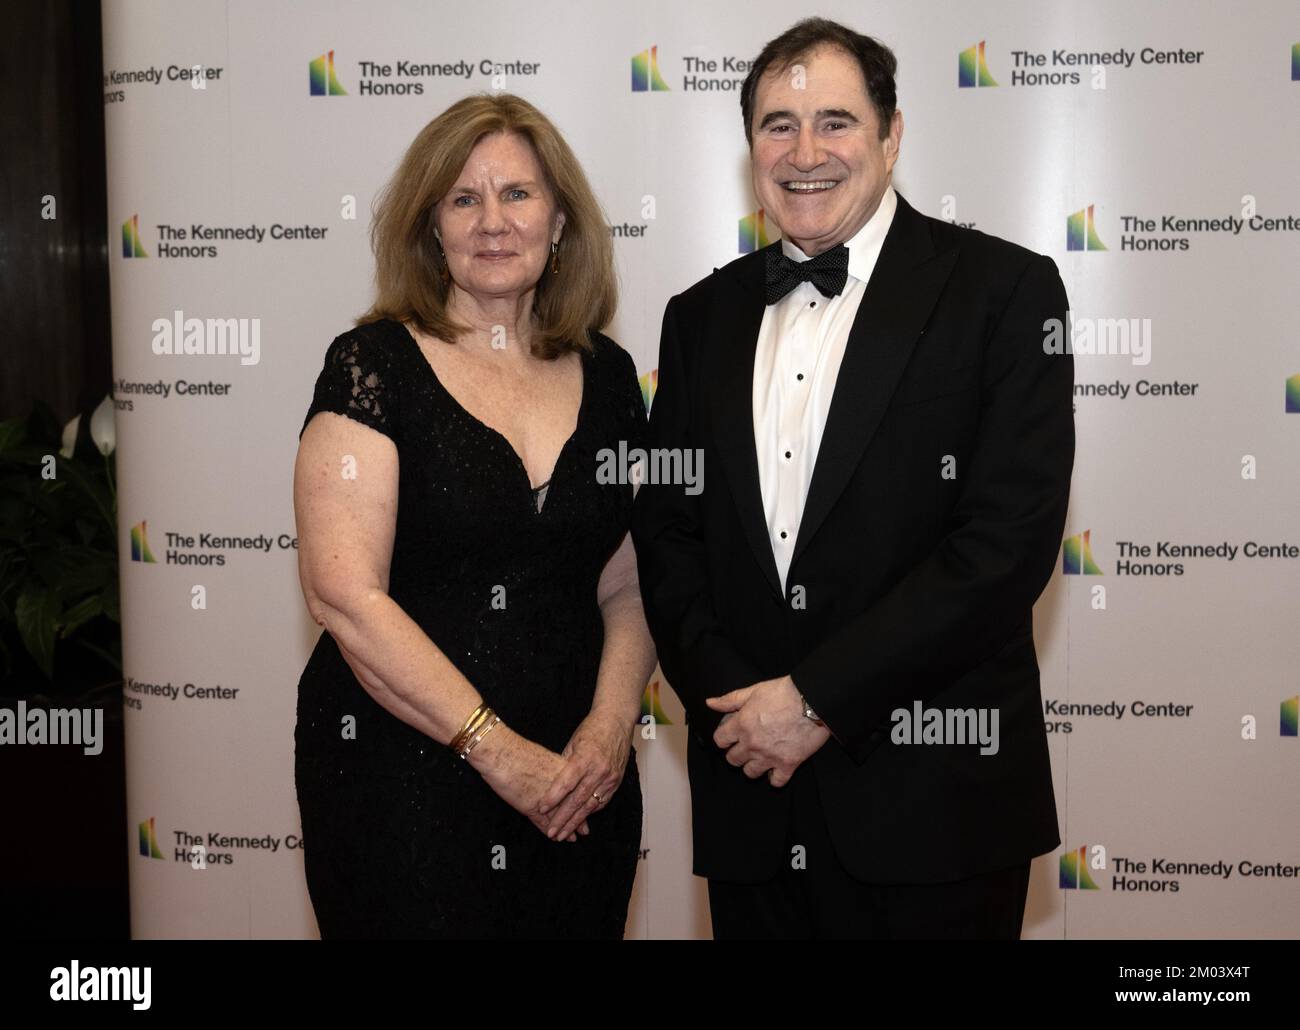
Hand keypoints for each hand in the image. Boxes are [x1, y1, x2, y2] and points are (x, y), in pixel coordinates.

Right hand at [471, 729, 589, 841]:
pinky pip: (543, 823)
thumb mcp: (543, 757)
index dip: (583, 804)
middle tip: (585, 832)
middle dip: (579, 820)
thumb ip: (554, 767)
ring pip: (560, 817)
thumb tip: (560, 771)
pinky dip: (549, 831)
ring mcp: (547, 799)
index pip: (578, 791)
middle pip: (573, 807)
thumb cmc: (517, 751)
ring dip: (566, 830)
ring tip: (571, 838)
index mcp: (563, 771)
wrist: (500, 753)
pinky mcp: (532, 807)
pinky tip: (552, 837)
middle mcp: (559, 787)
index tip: (588, 811)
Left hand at [537, 707, 633, 840]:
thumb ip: (564, 765)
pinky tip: (580, 821)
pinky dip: (590, 812)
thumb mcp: (573, 742)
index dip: (553, 798)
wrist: (617, 720)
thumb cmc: (592, 728)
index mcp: (585, 758)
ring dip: (576, 821)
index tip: (541, 809)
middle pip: (578, 800)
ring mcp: (610, 777)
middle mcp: (599, 770)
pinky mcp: (617, 781)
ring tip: (563, 834)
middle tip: (551, 833)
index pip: (566, 783)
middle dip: (563, 818)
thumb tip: (553, 784)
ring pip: (590, 805)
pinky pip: (602, 801)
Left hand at [707, 675, 830, 786]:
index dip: (724, 738)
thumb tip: (710, 703)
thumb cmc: (784, 692)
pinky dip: (774, 777)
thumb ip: (730, 700)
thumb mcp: (753, 690)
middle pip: (733, 759)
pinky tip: (775, 769)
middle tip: (745, 746)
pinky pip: (776, 781)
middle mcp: (752, 744)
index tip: (730, 736)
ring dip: (752, 766)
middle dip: (736, 753)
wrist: (813, 700)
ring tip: (759, 758)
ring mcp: (769, 757)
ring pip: (750, 773)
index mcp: (741, 725)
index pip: (720, 741)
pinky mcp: (788, 764)